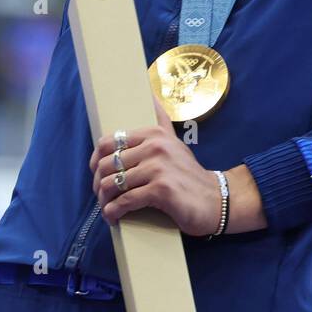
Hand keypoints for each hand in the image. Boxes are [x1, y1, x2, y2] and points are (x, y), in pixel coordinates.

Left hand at [89, 93, 224, 237]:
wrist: (215, 200)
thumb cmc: (189, 174)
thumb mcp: (175, 142)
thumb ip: (161, 121)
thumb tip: (150, 94)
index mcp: (153, 134)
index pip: (108, 142)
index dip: (96, 160)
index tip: (97, 174)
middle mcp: (155, 147)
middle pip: (107, 165)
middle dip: (99, 184)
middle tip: (103, 197)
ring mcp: (158, 168)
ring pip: (112, 183)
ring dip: (104, 201)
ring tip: (108, 209)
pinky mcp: (161, 190)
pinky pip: (125, 201)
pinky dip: (114, 212)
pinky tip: (114, 218)